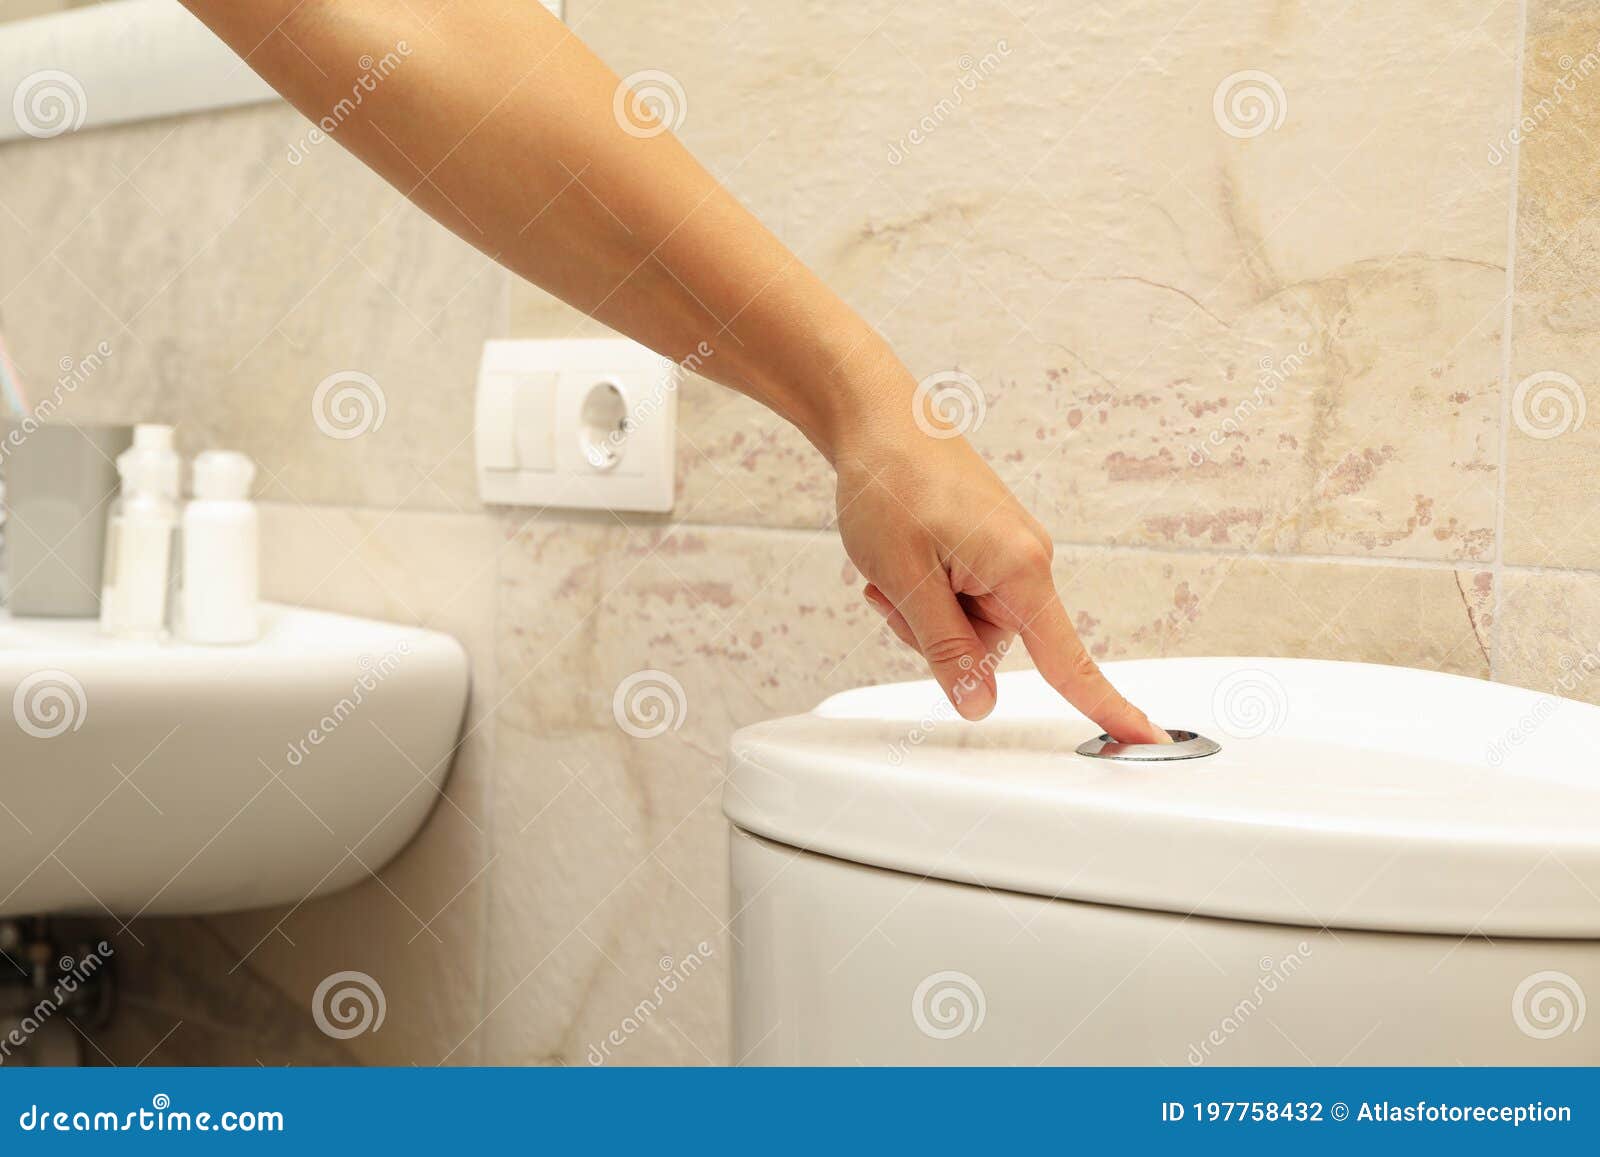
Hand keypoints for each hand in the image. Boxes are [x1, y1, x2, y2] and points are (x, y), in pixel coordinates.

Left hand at [829, 362, 1167, 742]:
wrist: (877, 418)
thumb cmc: (890, 485)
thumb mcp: (907, 580)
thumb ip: (946, 648)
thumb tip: (980, 704)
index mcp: (1021, 570)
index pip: (1069, 661)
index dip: (1106, 706)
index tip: (1147, 740)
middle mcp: (1028, 562)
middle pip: (990, 647)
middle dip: (933, 634)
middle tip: (892, 588)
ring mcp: (1010, 553)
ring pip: (966, 625)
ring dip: (921, 609)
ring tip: (891, 563)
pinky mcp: (989, 546)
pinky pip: (960, 596)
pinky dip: (925, 588)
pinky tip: (899, 555)